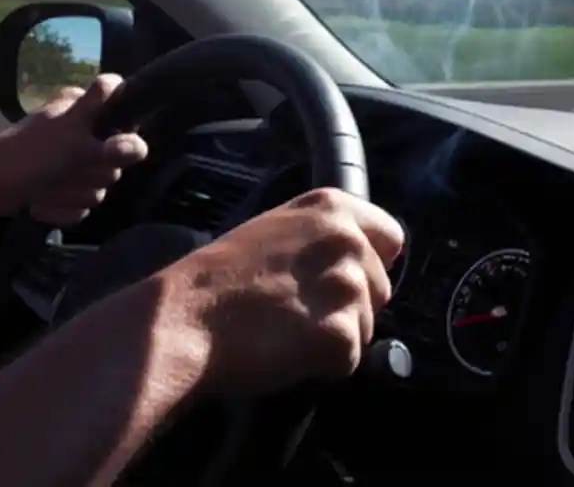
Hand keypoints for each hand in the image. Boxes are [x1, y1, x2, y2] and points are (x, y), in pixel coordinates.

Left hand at [0, 74, 148, 223]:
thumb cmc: (27, 154)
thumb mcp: (73, 139)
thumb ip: (112, 140)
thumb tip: (138, 135)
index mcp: (83, 110)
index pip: (124, 113)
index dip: (119, 137)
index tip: (102, 145)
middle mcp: (82, 135)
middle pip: (115, 163)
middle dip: (88, 174)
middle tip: (65, 169)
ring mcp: (73, 166)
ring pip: (99, 190)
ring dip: (71, 194)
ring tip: (46, 188)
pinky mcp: (64, 192)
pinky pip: (81, 207)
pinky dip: (60, 209)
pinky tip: (40, 203)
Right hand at [158, 187, 403, 396]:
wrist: (183, 321)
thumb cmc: (215, 282)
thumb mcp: (272, 230)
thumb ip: (319, 236)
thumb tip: (356, 259)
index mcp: (330, 207)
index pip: (390, 236)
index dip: (369, 262)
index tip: (341, 277)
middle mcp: (347, 241)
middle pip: (381, 286)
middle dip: (350, 305)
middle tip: (297, 309)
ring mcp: (348, 287)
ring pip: (367, 325)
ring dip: (334, 335)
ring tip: (284, 328)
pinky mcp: (341, 335)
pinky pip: (348, 360)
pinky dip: (322, 366)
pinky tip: (284, 350)